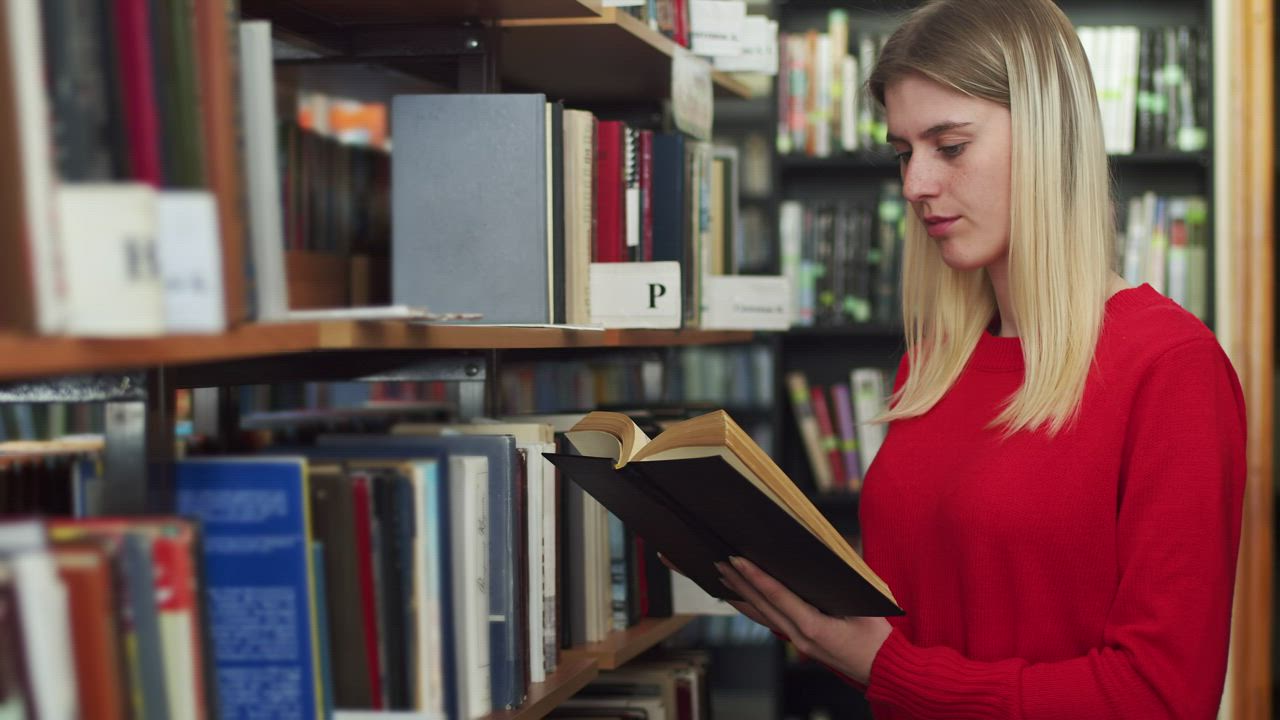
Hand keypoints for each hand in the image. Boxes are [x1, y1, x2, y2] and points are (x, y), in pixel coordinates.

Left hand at [718, 556, 891, 684]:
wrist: (885, 670)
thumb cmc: (878, 640)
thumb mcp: (862, 606)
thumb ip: (840, 581)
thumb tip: (824, 554)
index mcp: (814, 627)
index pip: (777, 596)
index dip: (755, 576)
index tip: (738, 560)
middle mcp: (800, 637)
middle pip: (763, 606)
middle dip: (740, 583)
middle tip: (721, 563)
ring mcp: (799, 643)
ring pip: (763, 616)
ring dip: (742, 596)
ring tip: (723, 579)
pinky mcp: (802, 644)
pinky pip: (772, 624)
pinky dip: (756, 610)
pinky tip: (746, 601)